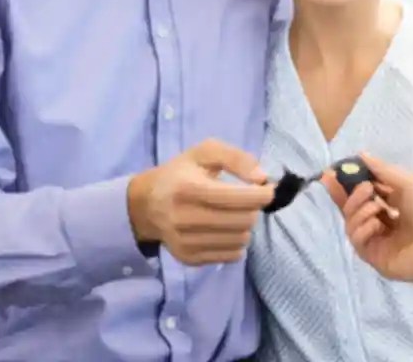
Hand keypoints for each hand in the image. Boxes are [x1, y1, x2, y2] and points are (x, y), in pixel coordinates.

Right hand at [128, 138, 274, 264]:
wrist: (146, 205)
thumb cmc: (180, 174)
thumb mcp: (204, 153)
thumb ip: (236, 158)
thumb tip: (261, 178)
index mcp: (189, 188)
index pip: (238, 198)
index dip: (261, 194)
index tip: (267, 189)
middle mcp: (184, 218)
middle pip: (243, 221)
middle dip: (253, 209)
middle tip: (247, 201)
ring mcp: (186, 242)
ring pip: (240, 240)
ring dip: (245, 226)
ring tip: (234, 214)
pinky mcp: (189, 258)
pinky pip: (231, 256)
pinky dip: (236, 242)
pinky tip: (225, 229)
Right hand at [324, 152, 412, 283]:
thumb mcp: (408, 182)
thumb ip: (382, 171)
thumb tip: (362, 155)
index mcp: (396, 208)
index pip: (364, 197)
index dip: (347, 186)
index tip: (330, 173)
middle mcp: (386, 227)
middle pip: (353, 212)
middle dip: (343, 196)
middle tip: (335, 180)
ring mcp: (382, 245)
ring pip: (352, 226)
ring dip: (357, 209)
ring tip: (374, 203)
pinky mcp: (379, 261)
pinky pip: (359, 243)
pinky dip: (362, 228)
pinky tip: (376, 222)